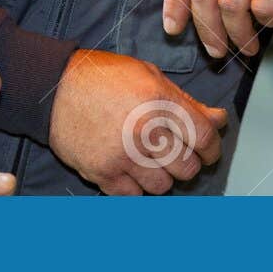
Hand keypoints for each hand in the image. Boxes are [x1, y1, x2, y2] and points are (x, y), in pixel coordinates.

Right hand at [49, 49, 226, 194]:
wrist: (53, 87)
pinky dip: (135, 186)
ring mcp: (123, 155)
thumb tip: (218, 120)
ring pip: (162, 186)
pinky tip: (129, 169)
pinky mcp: (103, 173)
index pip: (205, 138)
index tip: (207, 151)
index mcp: (160, 102)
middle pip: (187, 168)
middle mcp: (145, 131)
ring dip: (160, 176)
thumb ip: (185, 101)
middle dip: (186, 163)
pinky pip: (133, 196)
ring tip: (148, 160)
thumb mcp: (149, 76)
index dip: (212, 149)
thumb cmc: (102, 77)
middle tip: (175, 154)